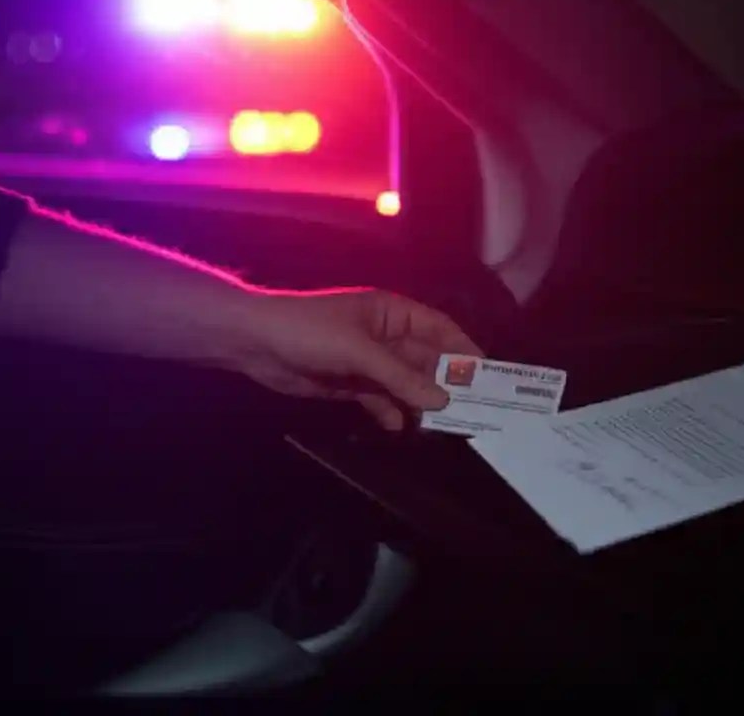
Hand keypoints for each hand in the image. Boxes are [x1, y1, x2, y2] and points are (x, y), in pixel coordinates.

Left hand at [234, 288, 482, 429]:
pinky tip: (401, 428)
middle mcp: (386, 337)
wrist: (256, 344)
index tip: (487, 375)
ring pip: (406, 384)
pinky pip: (382, 400)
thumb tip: (443, 400)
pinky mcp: (352, 384)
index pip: (440, 329)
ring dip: (420, 403)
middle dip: (445, 383)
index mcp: (393, 314)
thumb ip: (402, 377)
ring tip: (443, 428)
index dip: (464, 349)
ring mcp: (369, 362)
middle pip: (426, 361)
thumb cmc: (311, 332)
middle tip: (472, 410)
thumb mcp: (361, 352)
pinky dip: (392, 413)